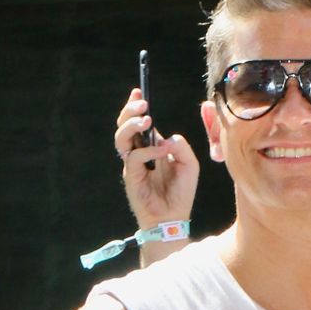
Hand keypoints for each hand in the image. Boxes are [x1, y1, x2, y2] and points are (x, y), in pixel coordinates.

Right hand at [114, 89, 198, 229]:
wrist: (174, 217)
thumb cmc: (181, 192)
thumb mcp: (189, 164)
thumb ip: (181, 147)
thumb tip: (165, 138)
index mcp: (152, 146)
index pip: (139, 122)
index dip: (136, 106)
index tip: (139, 92)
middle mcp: (139, 152)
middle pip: (124, 125)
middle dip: (130, 111)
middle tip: (142, 105)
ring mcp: (133, 163)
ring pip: (121, 137)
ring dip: (131, 125)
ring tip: (146, 120)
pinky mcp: (131, 176)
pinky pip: (133, 157)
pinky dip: (146, 151)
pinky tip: (160, 152)